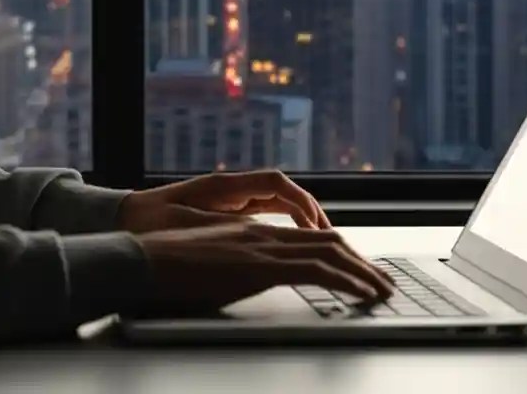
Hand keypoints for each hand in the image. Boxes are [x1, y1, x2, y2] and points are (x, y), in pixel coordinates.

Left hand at [117, 169, 329, 233]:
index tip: (316, 226)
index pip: (274, 184)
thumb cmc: (149, 223)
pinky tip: (298, 241)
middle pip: (284, 191)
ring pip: (279, 201)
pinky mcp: (227, 209)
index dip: (301, 203)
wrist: (123, 217)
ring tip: (323, 242)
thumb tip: (257, 232)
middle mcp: (231, 187)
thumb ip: (222, 227)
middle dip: (312, 213)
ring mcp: (230, 197)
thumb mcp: (185, 226)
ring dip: (303, 218)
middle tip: (333, 239)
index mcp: (222, 186)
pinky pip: (268, 210)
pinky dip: (288, 222)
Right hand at [131, 221, 395, 315]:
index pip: (306, 239)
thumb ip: (230, 268)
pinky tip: (362, 293)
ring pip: (330, 252)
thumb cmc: (164, 267)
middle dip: (359, 262)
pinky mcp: (261, 265)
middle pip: (326, 242)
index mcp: (250, 232)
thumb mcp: (206, 265)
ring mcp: (263, 247)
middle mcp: (263, 233)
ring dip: (362, 272)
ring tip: (382, 289)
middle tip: (381, 280)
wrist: (143, 258)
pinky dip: (347, 281)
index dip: (338, 252)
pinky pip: (317, 270)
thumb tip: (241, 282)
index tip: (356, 269)